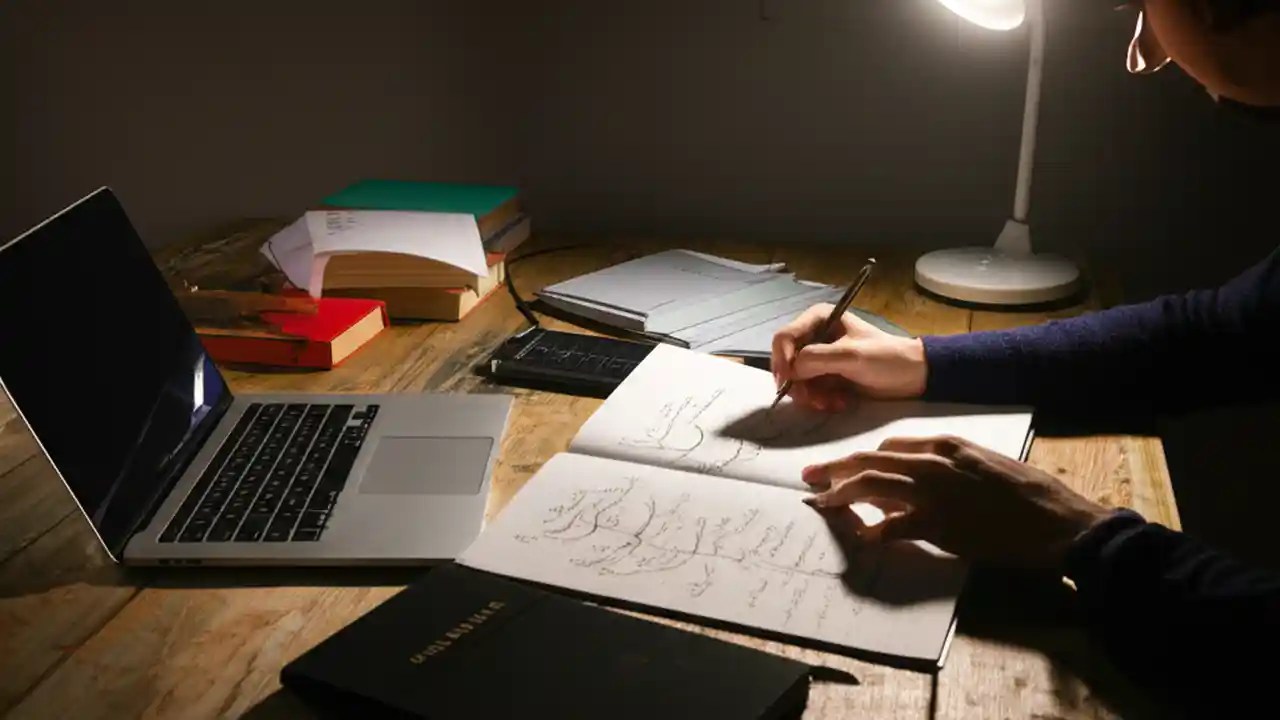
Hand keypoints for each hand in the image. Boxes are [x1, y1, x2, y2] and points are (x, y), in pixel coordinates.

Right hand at [771, 303, 926, 411]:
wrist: (912, 376)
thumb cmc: (886, 358)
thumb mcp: (851, 356)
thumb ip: (817, 359)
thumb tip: (790, 371)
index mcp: (818, 318)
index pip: (784, 337)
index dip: (781, 360)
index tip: (788, 382)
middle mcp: (813, 335)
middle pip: (786, 361)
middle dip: (798, 384)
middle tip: (814, 400)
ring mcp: (818, 358)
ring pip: (795, 380)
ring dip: (811, 396)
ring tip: (833, 403)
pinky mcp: (824, 376)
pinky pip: (808, 391)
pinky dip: (819, 400)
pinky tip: (839, 402)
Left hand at [800, 434, 1111, 568]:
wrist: (1057, 520)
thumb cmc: (1029, 494)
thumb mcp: (986, 466)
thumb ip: (949, 468)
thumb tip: (916, 480)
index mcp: (947, 445)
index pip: (890, 446)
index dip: (862, 457)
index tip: (845, 466)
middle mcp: (933, 462)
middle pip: (870, 460)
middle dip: (835, 468)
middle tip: (810, 478)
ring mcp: (933, 492)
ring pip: (870, 485)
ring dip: (839, 494)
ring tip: (820, 503)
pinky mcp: (938, 524)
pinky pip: (891, 526)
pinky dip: (872, 531)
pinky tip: (861, 538)